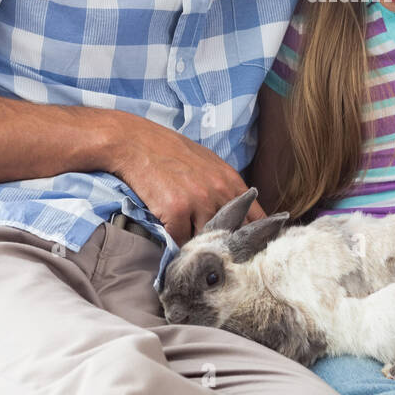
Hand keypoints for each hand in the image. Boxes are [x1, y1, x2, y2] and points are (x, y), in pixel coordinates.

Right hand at [105, 112, 264, 243]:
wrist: (138, 143)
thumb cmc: (173, 153)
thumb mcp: (209, 165)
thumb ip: (226, 189)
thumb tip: (240, 215)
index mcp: (231, 181)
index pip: (256, 219)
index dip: (251, 236)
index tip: (245, 247)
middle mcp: (219, 192)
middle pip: (232, 233)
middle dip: (224, 244)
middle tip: (215, 251)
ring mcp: (198, 201)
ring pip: (206, 239)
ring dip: (198, 245)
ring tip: (190, 243)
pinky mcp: (176, 211)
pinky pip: (181, 240)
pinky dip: (176, 242)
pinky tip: (171, 233)